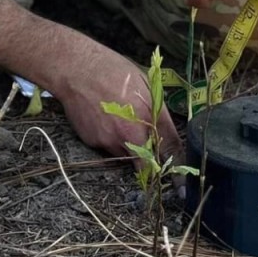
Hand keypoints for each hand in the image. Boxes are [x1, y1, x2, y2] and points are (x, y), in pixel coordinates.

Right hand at [0, 0, 179, 161]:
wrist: (76, 69)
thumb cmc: (113, 70)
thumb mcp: (145, 84)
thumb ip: (158, 113)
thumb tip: (169, 136)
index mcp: (149, 116)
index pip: (170, 150)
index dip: (177, 169)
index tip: (181, 187)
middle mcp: (131, 134)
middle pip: (146, 160)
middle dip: (148, 158)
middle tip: (142, 143)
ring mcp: (110, 141)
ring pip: (125, 153)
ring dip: (127, 143)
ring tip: (117, 116)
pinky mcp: (93, 143)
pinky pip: (107, 147)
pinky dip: (108, 137)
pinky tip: (101, 117)